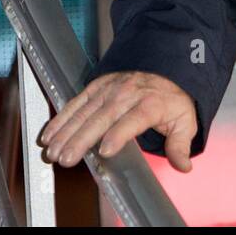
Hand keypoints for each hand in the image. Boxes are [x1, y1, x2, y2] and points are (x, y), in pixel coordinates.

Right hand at [39, 71, 197, 172]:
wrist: (167, 68)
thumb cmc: (173, 98)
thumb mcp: (185, 120)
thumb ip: (180, 145)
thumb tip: (184, 167)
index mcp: (151, 104)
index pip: (133, 119)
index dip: (119, 134)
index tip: (105, 150)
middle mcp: (128, 94)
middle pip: (103, 117)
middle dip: (82, 138)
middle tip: (67, 158)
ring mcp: (111, 88)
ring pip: (85, 111)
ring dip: (66, 131)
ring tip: (53, 150)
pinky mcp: (98, 85)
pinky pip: (77, 102)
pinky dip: (62, 117)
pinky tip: (50, 133)